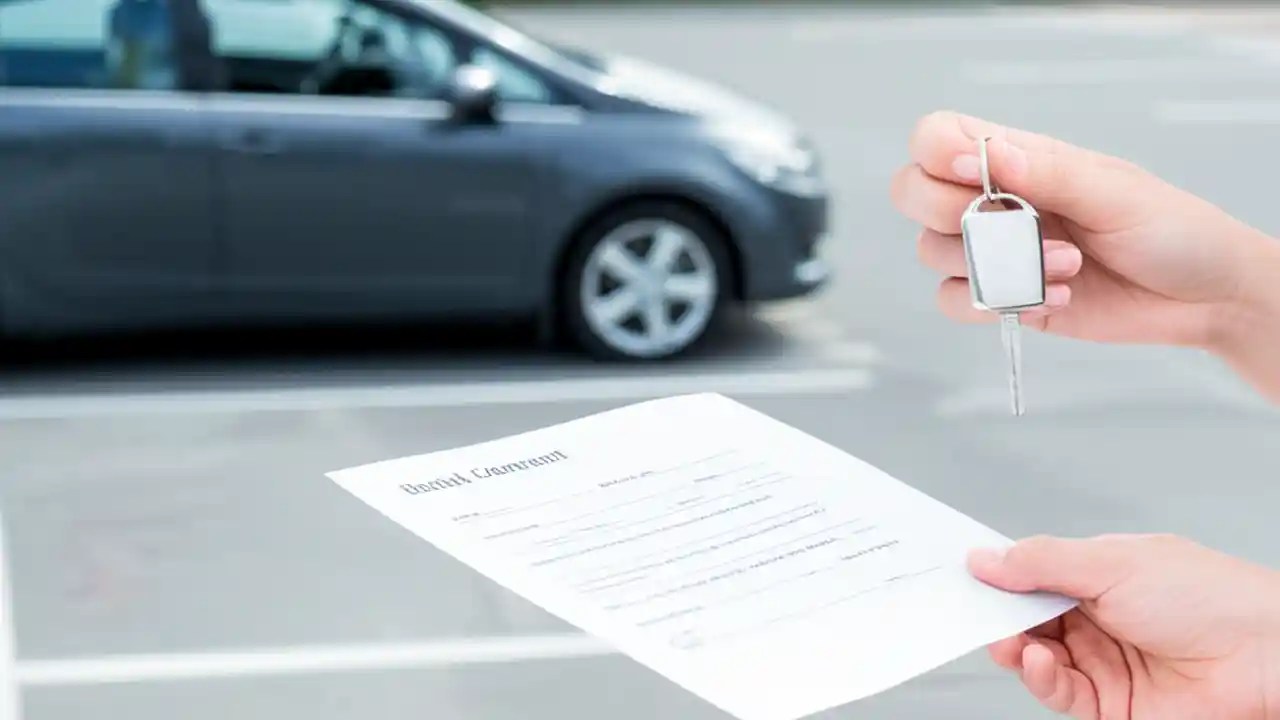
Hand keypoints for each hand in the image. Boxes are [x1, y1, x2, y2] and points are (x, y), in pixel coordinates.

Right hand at [890, 111, 1279, 400]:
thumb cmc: (1170, 229)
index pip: (938, 137)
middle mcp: (995, 201)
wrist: (1202, 297)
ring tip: (1065, 267)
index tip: (974, 175)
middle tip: (1005, 226)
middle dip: (945, 213)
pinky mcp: (1002, 297)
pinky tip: (1055, 299)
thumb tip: (989, 153)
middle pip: (912, 192)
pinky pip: (955, 301)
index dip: (936, 152)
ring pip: (930, 252)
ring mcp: (994, 251)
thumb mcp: (1114, 191)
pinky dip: (996, 304)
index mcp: (1019, 159)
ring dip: (994, 265)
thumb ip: (1048, 174)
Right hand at [968, 535, 1279, 718]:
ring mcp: (1104, 662)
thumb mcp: (1112, 563)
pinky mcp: (1110, 705)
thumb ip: (1042, 562)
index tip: (968, 575)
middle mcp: (1100, 618)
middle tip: (976, 609)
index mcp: (1101, 574)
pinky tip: (1036, 662)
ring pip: (1036, 656)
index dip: (1001, 575)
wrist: (1266, 658)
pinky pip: (1059, 692)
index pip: (1035, 574)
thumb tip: (987, 559)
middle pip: (1028, 617)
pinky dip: (1039, 678)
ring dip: (1015, 648)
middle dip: (1000, 615)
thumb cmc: (1213, 598)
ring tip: (1008, 641)